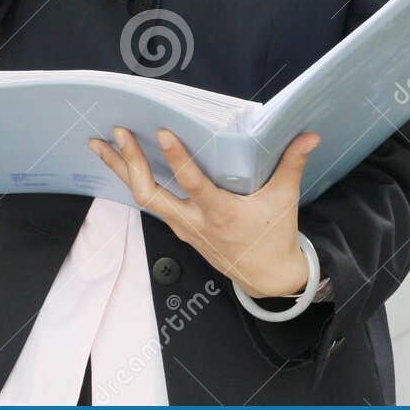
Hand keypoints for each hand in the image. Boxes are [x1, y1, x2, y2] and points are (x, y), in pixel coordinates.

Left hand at [87, 126, 320, 298]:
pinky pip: (151, 204)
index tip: (160, 133)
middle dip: (130, 163)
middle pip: (150, 194)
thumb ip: (292, 163)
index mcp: (221, 212)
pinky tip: (123, 166)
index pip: (192, 183)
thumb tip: (309, 135)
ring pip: (143, 198)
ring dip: (121, 171)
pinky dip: (134, 182)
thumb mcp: (285, 199)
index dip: (176, 158)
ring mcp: (183, 227)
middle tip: (116, 134)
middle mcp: (194, 221)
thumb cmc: (275, 236)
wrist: (267, 277)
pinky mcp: (180, 228)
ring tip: (100, 145)